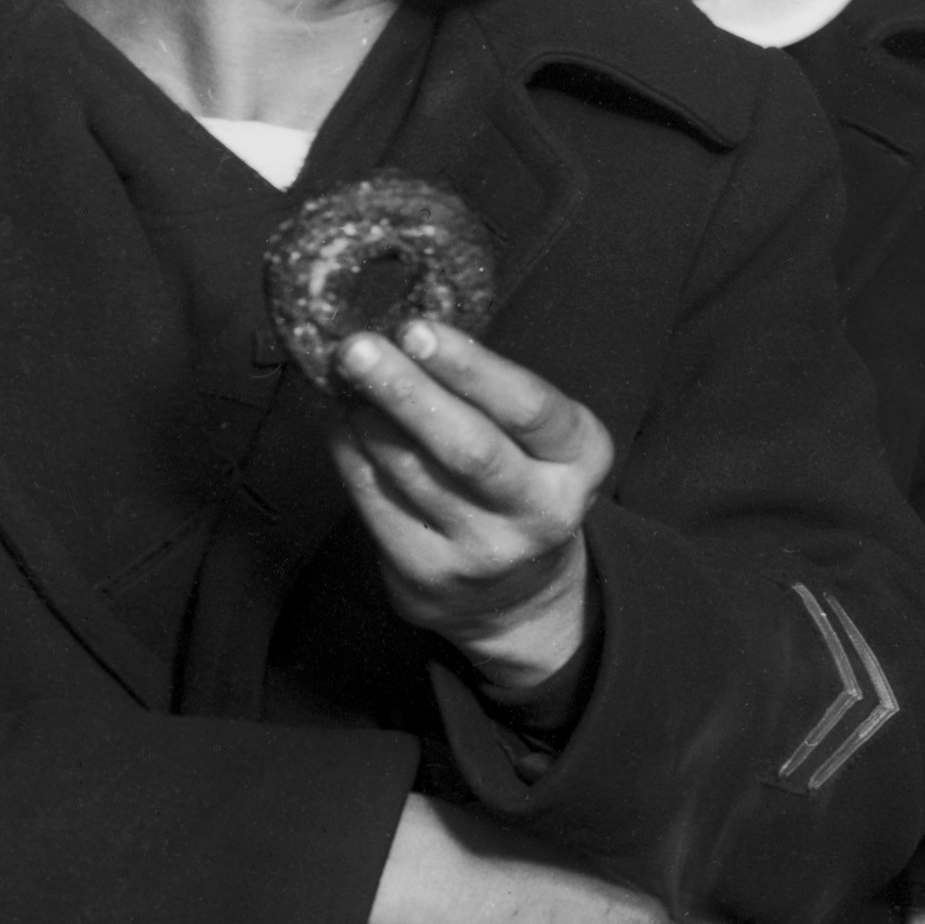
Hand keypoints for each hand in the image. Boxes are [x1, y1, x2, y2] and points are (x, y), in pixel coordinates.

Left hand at [327, 318, 607, 701]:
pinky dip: (350, 453)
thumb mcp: (538, 438)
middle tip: (358, 349)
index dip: (469, 367)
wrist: (518, 595)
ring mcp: (486, 550)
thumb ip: (487, 393)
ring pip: (412, 472)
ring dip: (367, 416)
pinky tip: (342, 423)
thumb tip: (402, 336)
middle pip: (469, 447)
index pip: (528, 407)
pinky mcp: (429, 574)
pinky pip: (375, 501)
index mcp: (582, 459)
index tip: (416, 329)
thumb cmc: (519, 482)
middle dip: (407, 391)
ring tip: (343, 377)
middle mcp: (543, 510)